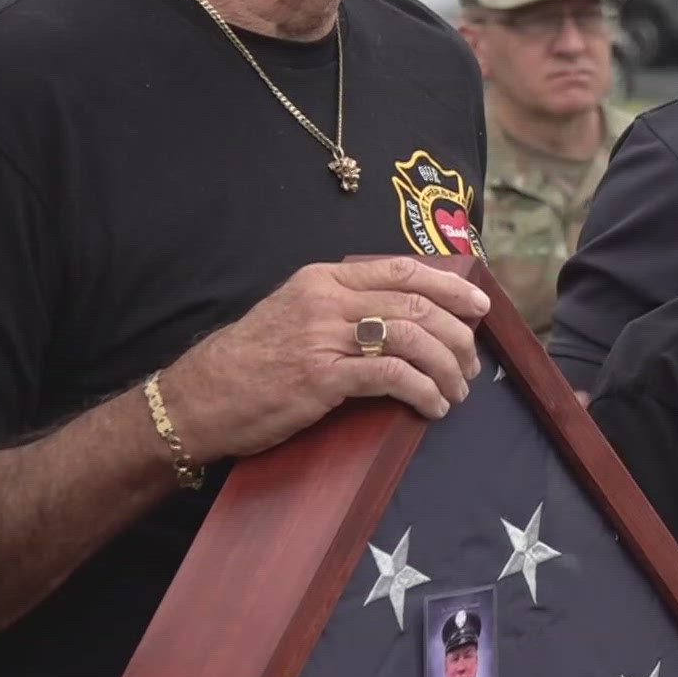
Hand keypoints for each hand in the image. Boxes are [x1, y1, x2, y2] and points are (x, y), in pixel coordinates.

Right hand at [164, 258, 490, 460]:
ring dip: (446, 368)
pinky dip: (423, 391)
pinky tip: (432, 406)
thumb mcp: (297, 314)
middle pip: (417, 305)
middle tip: (471, 365)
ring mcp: (324, 337)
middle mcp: (327, 300)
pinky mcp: (322, 377)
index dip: (450, 287)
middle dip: (457, 336)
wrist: (198, 398)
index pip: (402, 270)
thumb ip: (344, 306)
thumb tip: (407, 314)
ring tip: (455, 392)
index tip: (479, 307)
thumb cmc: (253, 362)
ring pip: (412, 338)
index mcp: (324, 279)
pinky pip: (393, 377)